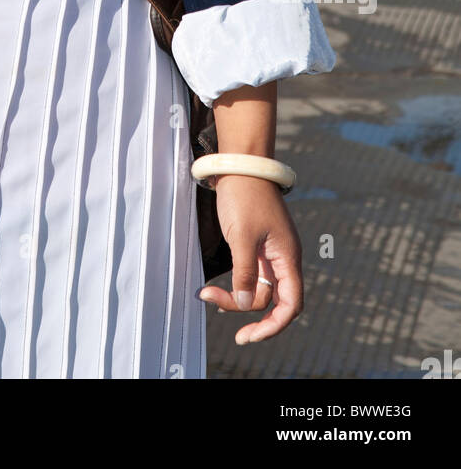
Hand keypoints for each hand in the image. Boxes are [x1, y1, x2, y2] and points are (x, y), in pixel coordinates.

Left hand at [198, 174, 302, 345]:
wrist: (240, 166)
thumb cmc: (244, 197)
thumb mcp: (241, 236)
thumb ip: (244, 272)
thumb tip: (246, 306)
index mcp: (288, 257)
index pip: (291, 303)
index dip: (275, 325)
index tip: (251, 335)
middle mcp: (283, 259)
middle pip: (274, 301)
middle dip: (253, 317)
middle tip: (235, 335)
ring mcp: (270, 254)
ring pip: (259, 290)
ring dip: (237, 299)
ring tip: (208, 296)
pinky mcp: (256, 247)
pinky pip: (250, 276)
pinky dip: (236, 286)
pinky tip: (217, 291)